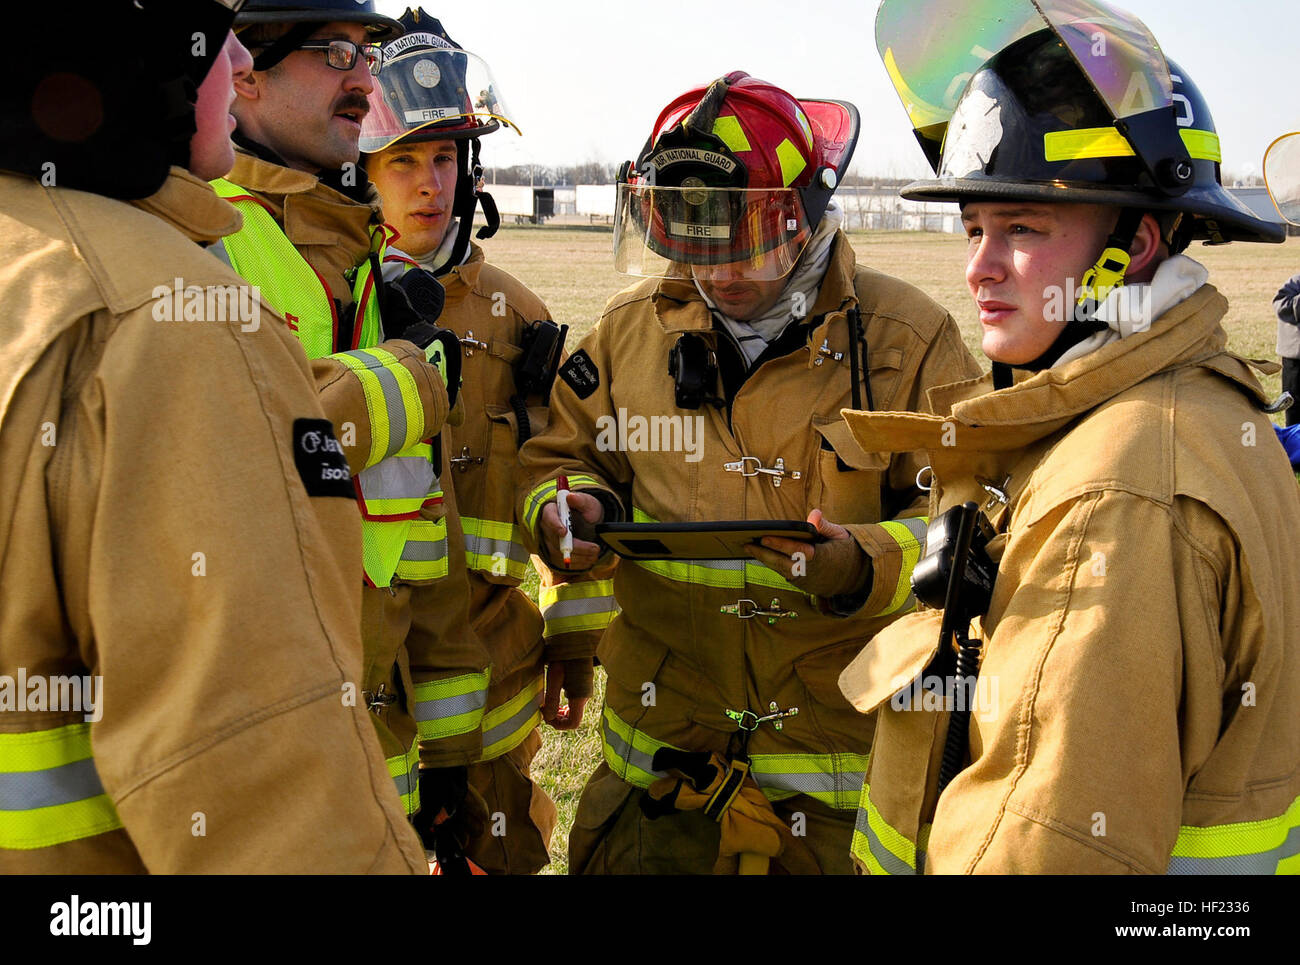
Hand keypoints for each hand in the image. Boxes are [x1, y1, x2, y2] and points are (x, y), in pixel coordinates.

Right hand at [539, 490, 604, 569]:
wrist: (588, 521)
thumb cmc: (586, 509)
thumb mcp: (587, 502)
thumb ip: (580, 500)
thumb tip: (571, 497)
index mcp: (551, 510)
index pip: (549, 517)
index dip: (555, 525)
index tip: (565, 532)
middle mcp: (546, 527)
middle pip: (555, 539)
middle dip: (575, 546)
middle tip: (595, 548)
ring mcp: (549, 541)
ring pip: (559, 552)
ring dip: (579, 556)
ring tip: (596, 554)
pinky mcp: (554, 553)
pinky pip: (562, 561)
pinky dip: (578, 562)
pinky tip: (590, 560)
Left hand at [543, 658, 592, 730]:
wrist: (575, 643)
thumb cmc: (563, 658)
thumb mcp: (554, 678)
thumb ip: (552, 699)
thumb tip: (548, 718)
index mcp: (579, 697)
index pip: (573, 724)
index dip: (558, 725)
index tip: (546, 717)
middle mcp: (584, 698)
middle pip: (573, 719)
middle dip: (557, 719)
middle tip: (543, 710)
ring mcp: (584, 693)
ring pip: (573, 712)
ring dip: (559, 712)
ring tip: (546, 703)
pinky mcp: (582, 688)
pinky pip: (573, 704)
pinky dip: (563, 705)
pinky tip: (553, 697)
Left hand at [744, 509, 868, 597]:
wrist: (855, 577)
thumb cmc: (845, 551)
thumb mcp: (840, 535)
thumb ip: (825, 526)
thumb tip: (813, 514)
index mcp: (823, 558)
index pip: (797, 551)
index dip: (780, 545)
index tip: (764, 538)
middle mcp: (812, 572)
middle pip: (783, 564)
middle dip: (764, 554)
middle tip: (746, 544)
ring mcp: (806, 581)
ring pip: (781, 570)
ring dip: (764, 559)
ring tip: (748, 548)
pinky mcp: (802, 585)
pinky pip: (784, 574)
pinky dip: (772, 565)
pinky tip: (760, 555)